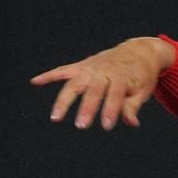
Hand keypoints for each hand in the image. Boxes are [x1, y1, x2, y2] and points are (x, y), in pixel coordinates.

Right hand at [32, 37, 175, 129]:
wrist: (137, 52)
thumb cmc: (141, 75)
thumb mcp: (142, 90)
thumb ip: (133, 106)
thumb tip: (131, 122)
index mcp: (121, 77)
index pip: (114, 95)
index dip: (111, 110)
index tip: (106, 126)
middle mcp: (103, 71)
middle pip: (92, 90)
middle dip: (86, 108)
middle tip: (81, 126)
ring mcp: (90, 68)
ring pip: (73, 83)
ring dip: (64, 100)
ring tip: (55, 117)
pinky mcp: (81, 66)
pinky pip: (63, 70)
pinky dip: (49, 75)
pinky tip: (34, 81)